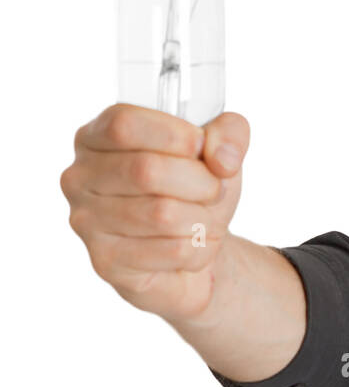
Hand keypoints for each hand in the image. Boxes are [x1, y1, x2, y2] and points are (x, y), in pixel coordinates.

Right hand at [61, 103, 249, 324]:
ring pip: (162, 214)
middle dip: (200, 181)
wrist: (193, 250)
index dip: (174, 134)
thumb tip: (223, 158)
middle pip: (146, 170)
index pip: (123, 124)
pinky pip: (173, 250)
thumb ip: (230, 132)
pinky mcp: (106, 261)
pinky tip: (193, 243)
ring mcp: (86, 221)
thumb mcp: (218, 151)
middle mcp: (80, 177)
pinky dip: (201, 247)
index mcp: (96, 136)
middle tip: (215, 189)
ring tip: (205, 217)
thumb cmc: (195, 190)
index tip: (202, 146)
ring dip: (203, 217)